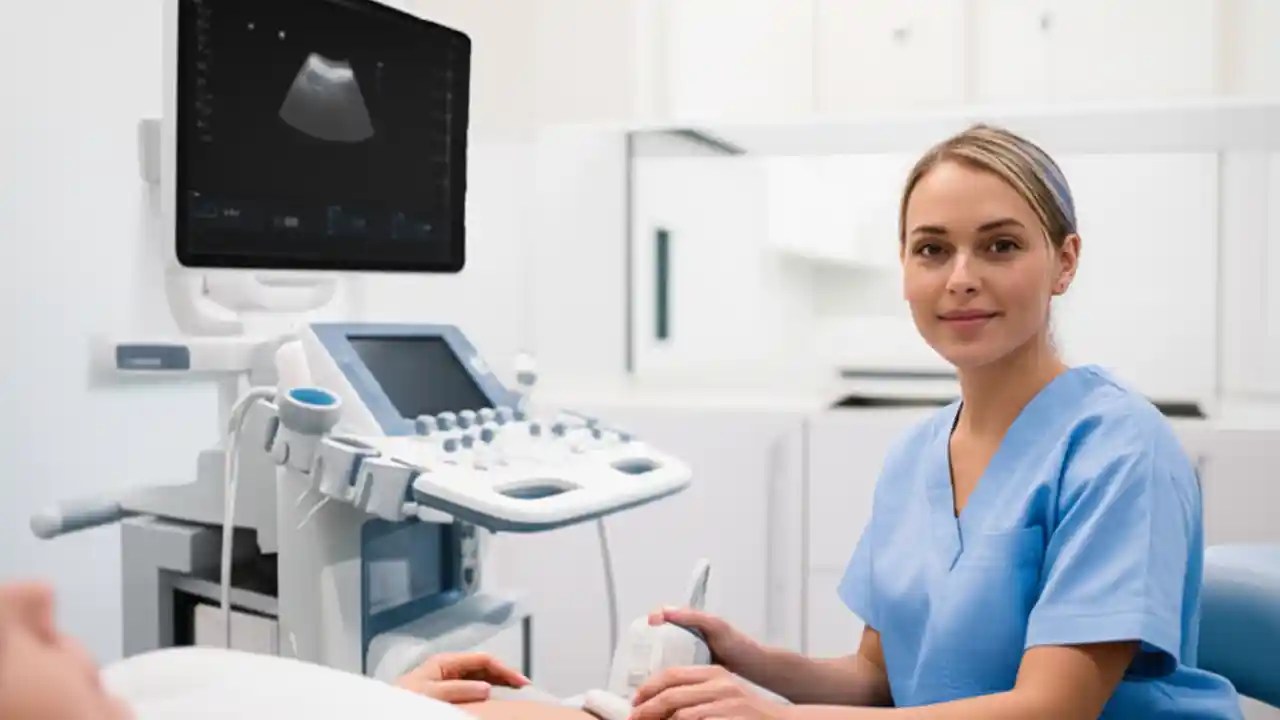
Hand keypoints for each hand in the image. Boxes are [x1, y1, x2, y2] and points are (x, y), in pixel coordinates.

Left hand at [394, 651, 529, 703]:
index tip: (521, 683)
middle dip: (504, 676)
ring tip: (514, 693)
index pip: (483, 660)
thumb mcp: (432, 693)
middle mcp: (448, 668)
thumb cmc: (403, 699)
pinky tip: (495, 700)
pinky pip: (471, 690)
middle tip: (523, 688)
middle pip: (484, 668)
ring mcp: (447, 681)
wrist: (384, 709)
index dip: (504, 670)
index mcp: (445, 662)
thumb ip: (459, 689)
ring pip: (480, 679)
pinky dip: (486, 693)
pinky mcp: (446, 694)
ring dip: (497, 684)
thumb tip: (486, 687)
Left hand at [629, 666, 788, 719]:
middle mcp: (719, 684)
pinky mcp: (730, 718)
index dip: (649, 688)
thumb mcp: (722, 694)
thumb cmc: (746, 714)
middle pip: (671, 695)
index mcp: (714, 673)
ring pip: (680, 715)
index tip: (635, 702)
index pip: (672, 674)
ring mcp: (726, 704)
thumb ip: (696, 693)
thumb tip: (659, 703)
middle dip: (647, 710)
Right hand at [647, 607, 763, 674]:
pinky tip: (661, 676)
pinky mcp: (688, 665)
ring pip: (662, 650)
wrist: (750, 667)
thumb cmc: (736, 644)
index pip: (664, 612)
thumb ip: (694, 617)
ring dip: (653, 655)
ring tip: (648, 664)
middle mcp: (685, 633)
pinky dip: (663, 668)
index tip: (651, 623)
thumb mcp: (716, 625)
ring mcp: (686, 649)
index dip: (654, 616)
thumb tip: (666, 611)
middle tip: (644, 649)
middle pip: (658, 632)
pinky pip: (670, 665)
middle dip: (648, 639)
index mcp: (689, 619)